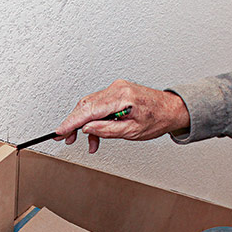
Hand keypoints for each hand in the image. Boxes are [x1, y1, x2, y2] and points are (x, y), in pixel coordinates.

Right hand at [55, 80, 189, 152]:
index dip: (71, 122)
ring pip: (90, 104)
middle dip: (73, 123)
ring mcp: (116, 88)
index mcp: (122, 97)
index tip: (60, 131)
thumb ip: (107, 130)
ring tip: (88, 143)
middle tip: (65, 138)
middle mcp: (117, 89)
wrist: (171, 109)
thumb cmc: (158, 119)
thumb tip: (88, 129)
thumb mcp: (132, 131)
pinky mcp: (117, 91)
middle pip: (86, 105)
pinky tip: (95, 133)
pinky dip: (94, 118)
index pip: (89, 109)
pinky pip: (99, 103)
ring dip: (84, 123)